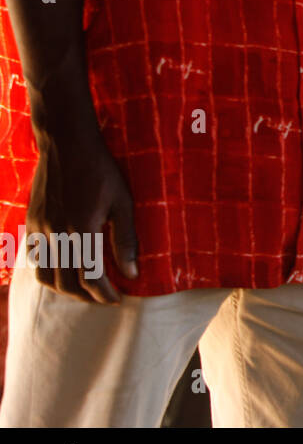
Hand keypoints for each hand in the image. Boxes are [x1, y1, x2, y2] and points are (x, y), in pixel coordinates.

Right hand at [27, 120, 137, 302]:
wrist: (67, 145)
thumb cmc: (102, 171)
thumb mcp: (123, 202)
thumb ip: (125, 240)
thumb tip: (131, 273)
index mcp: (82, 229)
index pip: (90, 277)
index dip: (104, 293)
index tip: (116, 298)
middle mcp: (57, 233)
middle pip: (66, 283)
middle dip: (86, 296)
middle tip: (104, 296)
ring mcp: (39, 229)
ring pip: (45, 276)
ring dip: (64, 288)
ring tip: (85, 288)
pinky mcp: (31, 223)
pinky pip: (33, 259)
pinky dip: (48, 272)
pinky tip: (64, 268)